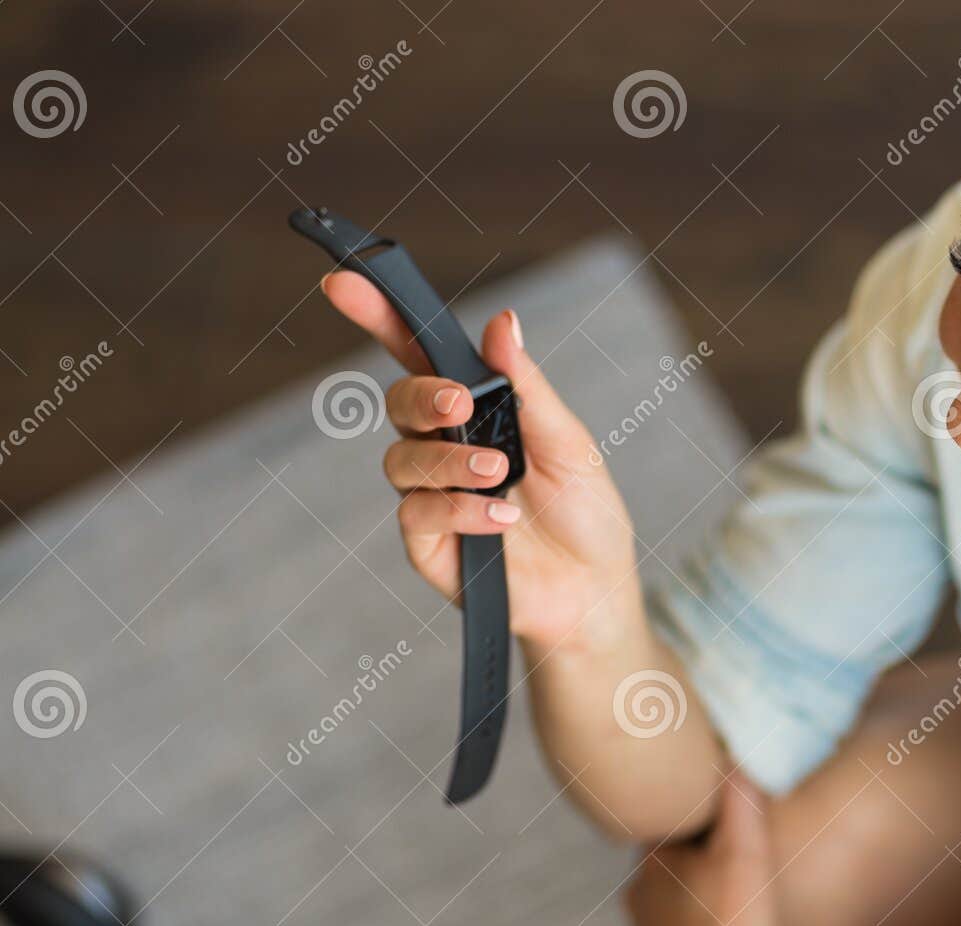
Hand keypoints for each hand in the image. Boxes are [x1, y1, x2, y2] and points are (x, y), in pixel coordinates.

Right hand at [322, 273, 643, 654]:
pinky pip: (418, 514)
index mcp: (475, 411)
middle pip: (399, 403)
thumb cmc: (585, 512)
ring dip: (449, 460)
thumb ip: (527, 386)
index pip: (418, 356)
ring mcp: (431, 497)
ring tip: (499, 473)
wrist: (596, 590)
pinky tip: (502, 517)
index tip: (347, 282)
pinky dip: (459, 509)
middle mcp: (444, 449)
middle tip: (458, 401)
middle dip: (421, 395)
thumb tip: (503, 322)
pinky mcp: (429, 546)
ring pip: (402, 460)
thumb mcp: (567, 441)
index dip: (381, 317)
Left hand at [626, 772, 776, 925]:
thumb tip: (733, 755)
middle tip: (729, 855)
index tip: (713, 811)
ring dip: (693, 902)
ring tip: (729, 900)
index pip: (664, 826)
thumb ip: (740, 797)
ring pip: (668, 910)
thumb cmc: (731, 924)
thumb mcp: (745, 847)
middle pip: (665, 868)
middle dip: (693, 860)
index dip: (691, 817)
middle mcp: (638, 904)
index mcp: (649, 867)